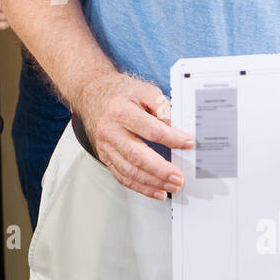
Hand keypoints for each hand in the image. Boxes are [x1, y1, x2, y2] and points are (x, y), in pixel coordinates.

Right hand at [78, 73, 192, 199]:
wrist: (90, 93)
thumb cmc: (118, 92)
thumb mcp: (143, 89)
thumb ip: (161, 106)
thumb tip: (175, 127)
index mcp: (121, 111)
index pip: (151, 130)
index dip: (172, 139)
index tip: (188, 143)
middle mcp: (110, 131)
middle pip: (137, 156)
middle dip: (161, 171)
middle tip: (179, 178)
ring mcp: (105, 146)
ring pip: (129, 171)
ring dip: (153, 182)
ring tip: (171, 187)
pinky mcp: (105, 156)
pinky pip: (122, 176)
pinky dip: (140, 187)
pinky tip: (156, 190)